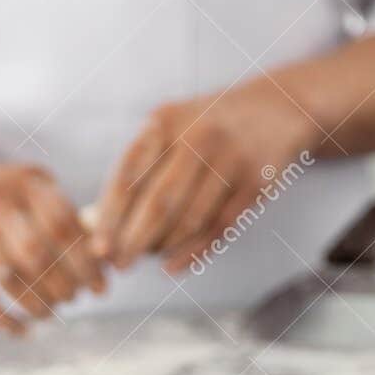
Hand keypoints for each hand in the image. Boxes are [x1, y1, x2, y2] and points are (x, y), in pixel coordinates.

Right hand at [0, 150, 105, 334]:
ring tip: (49, 312)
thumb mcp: (31, 187)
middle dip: (62, 286)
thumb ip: (66, 217)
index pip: (64, 226)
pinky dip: (4, 321)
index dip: (87, 264)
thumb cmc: (0, 194)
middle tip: (72, 299)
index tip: (100, 289)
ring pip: (6, 278)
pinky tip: (22, 331)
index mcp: (23, 183)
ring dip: (36, 305)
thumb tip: (106, 260)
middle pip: (35, 254)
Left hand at [93, 76, 321, 275]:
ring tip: (147, 259)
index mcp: (166, 121)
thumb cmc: (206, 129)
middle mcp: (198, 136)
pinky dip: (192, 252)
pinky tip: (173, 265)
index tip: (97, 248)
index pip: (129, 174)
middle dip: (134, 240)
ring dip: (163, 247)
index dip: (111, 216)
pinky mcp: (255, 182)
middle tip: (120, 266)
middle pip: (159, 202)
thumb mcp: (171, 128)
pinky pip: (217, 228)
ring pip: (189, 219)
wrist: (277, 109)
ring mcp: (230, 159)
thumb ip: (138, 168)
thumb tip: (97, 222)